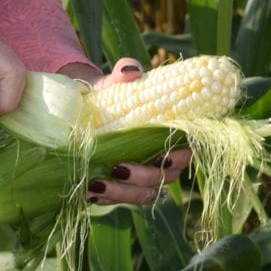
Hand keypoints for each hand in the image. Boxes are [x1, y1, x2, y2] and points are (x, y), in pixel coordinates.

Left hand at [86, 59, 189, 206]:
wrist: (84, 105)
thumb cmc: (110, 91)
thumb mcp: (114, 80)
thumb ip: (124, 71)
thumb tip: (131, 71)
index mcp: (168, 132)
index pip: (186, 150)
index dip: (179, 157)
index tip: (162, 156)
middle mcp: (160, 157)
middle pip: (166, 177)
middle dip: (144, 177)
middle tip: (119, 168)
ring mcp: (142, 175)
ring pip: (145, 194)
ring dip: (123, 193)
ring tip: (97, 183)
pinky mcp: (122, 186)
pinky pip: (122, 199)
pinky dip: (108, 197)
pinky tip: (90, 191)